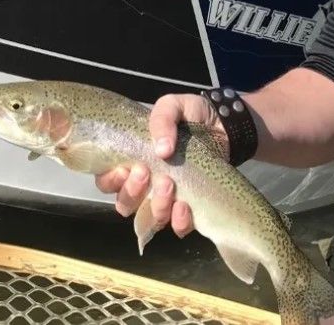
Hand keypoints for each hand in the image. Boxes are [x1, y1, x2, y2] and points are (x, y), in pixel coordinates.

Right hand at [94, 93, 226, 237]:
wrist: (226, 124)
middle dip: (132, 192)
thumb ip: (162, 119)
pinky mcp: (190, 209)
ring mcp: (167, 198)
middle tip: (146, 172)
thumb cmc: (192, 115)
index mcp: (133, 159)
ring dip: (156, 205)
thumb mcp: (173, 106)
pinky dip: (178, 221)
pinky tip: (184, 206)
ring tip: (169, 184)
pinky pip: (177, 227)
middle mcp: (146, 183)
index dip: (111, 180)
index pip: (108, 180)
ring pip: (150, 217)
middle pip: (124, 203)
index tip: (126, 168)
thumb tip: (161, 150)